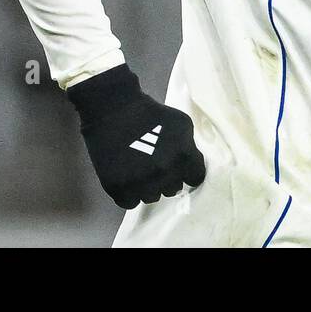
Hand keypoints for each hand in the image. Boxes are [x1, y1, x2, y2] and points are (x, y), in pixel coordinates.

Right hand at [66, 64, 206, 208]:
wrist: (114, 109)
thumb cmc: (150, 113)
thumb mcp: (182, 124)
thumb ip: (191, 148)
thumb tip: (192, 167)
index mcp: (183, 157)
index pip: (195, 178)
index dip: (188, 173)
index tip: (180, 168)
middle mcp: (164, 173)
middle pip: (173, 189)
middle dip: (168, 177)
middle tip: (156, 162)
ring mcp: (141, 183)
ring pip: (152, 197)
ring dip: (149, 186)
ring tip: (140, 167)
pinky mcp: (119, 188)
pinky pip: (131, 202)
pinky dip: (130, 192)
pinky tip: (128, 175)